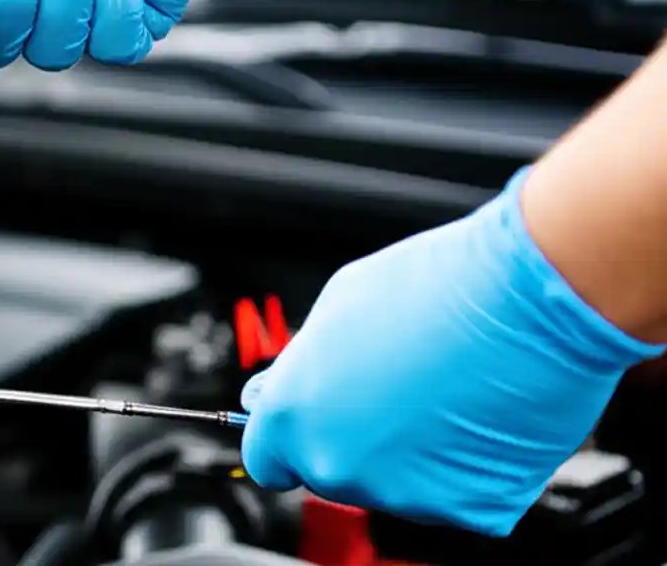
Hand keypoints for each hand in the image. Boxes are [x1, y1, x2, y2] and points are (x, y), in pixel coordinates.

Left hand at [239, 168, 663, 536]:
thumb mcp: (337, 308)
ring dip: (409, 450)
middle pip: (331, 471)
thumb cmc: (434, 287)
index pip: (267, 459)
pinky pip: (455, 495)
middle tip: (395, 387)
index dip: (289, 438)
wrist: (529, 297)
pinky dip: (465, 465)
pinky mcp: (470, 510)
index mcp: (293, 418)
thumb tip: (272, 393)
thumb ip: (300, 368)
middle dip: (353, 437)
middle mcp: (338, 466)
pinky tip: (477, 414)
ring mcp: (403, 495)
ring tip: (443, 389)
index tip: (311, 420)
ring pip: (394, 484)